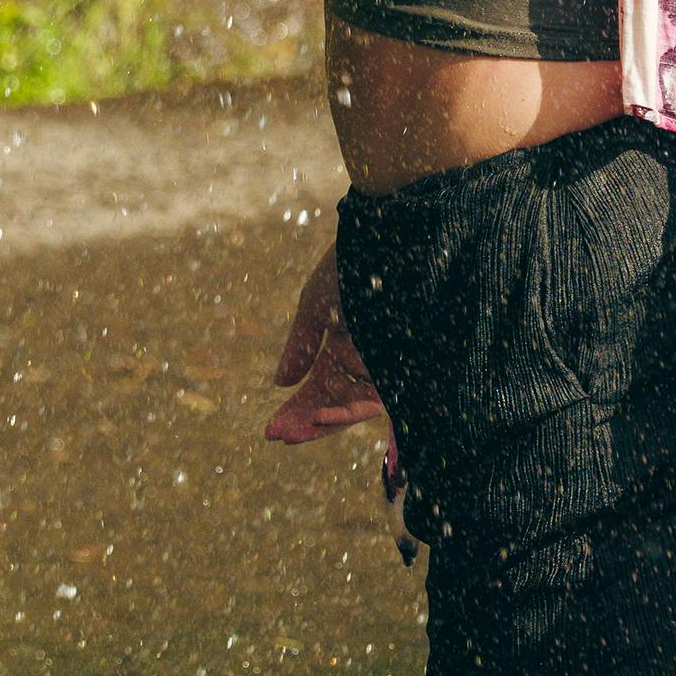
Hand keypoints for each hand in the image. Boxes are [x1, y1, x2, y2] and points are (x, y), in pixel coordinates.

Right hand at [264, 244, 381, 445]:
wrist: (387, 240)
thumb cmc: (350, 265)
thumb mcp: (316, 305)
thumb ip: (301, 345)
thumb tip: (280, 384)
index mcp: (343, 348)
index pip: (319, 391)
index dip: (296, 411)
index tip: (271, 430)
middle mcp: (365, 362)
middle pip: (335, 405)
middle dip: (306, 424)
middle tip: (278, 436)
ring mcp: (385, 364)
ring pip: (354, 408)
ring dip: (324, 423)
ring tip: (294, 433)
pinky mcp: (404, 366)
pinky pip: (375, 399)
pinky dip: (349, 410)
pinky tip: (322, 417)